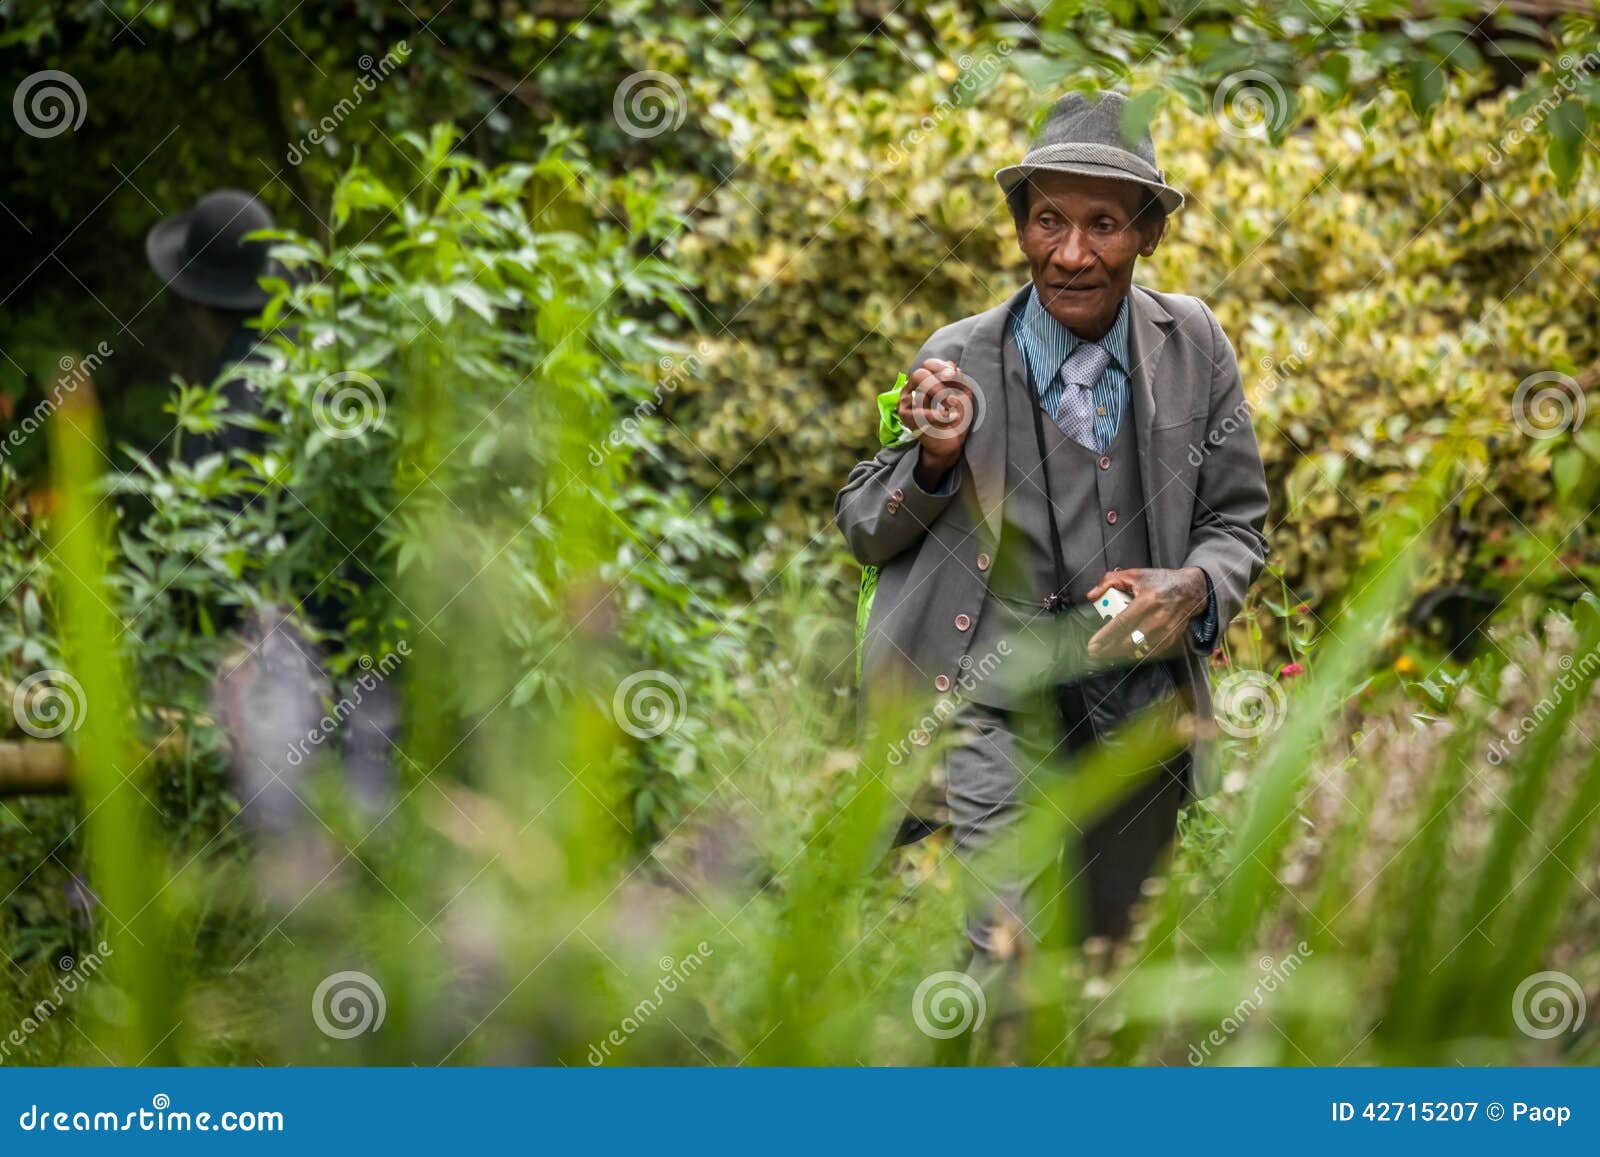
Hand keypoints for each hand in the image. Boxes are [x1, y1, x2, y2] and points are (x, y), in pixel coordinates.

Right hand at [897, 358, 975, 487]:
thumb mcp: (961, 395)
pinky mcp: (906, 418)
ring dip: (943, 397)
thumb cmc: (956, 418)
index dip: (940, 366)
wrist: (950, 444)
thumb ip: (957, 380)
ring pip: (921, 389)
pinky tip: (952, 418)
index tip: (954, 374)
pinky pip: (923, 411)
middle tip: (954, 397)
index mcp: (923, 382)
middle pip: (920, 374)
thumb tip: (952, 365)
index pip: (927, 364)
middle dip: (940, 384)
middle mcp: (911, 390)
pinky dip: (941, 415)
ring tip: (954, 408)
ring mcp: (906, 403)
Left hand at [1085, 567, 1209, 661]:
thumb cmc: (1162, 581)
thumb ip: (1109, 581)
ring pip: (1139, 649)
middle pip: (1129, 641)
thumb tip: (1092, 595)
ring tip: (1107, 654)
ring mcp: (1166, 630)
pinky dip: (1137, 653)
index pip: (1121, 623)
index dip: (1105, 636)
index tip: (1093, 645)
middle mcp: (1157, 617)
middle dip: (1109, 649)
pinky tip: (1126, 653)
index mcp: (1147, 601)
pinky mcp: (1172, 637)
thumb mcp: (1135, 574)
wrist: (1192, 589)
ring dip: (1121, 654)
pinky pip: (1151, 651)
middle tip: (1095, 653)